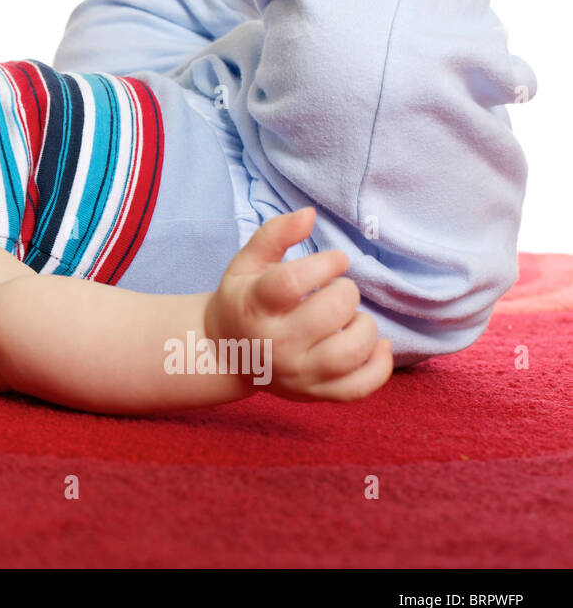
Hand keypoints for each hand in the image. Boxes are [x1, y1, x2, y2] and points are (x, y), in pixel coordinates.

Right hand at [204, 207, 393, 401]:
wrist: (227, 353)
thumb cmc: (243, 300)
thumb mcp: (247, 262)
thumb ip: (275, 234)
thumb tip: (309, 214)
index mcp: (255, 306)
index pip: (293, 282)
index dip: (325, 263)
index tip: (335, 260)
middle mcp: (274, 343)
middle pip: (328, 314)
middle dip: (345, 291)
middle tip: (338, 289)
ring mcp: (297, 373)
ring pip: (348, 352)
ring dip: (364, 326)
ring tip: (352, 317)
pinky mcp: (315, 394)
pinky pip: (358, 388)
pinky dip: (379, 366)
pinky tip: (377, 344)